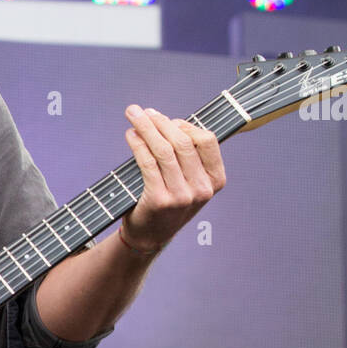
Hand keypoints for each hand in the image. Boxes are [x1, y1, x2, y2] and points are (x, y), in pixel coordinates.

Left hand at [121, 105, 225, 252]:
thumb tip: (167, 120)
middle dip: (160, 122)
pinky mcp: (159, 199)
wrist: (150, 236)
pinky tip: (131, 135)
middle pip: (183, 142)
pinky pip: (148, 162)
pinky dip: (138, 144)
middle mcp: (202, 189)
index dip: (186, 125)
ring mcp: (182, 196)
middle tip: (142, 112)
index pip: (207, 140)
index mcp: (216, 180)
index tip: (167, 120)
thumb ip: (188, 156)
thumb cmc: (169, 201)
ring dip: (146, 127)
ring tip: (133, 115)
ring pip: (164, 149)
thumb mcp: (190, 182)